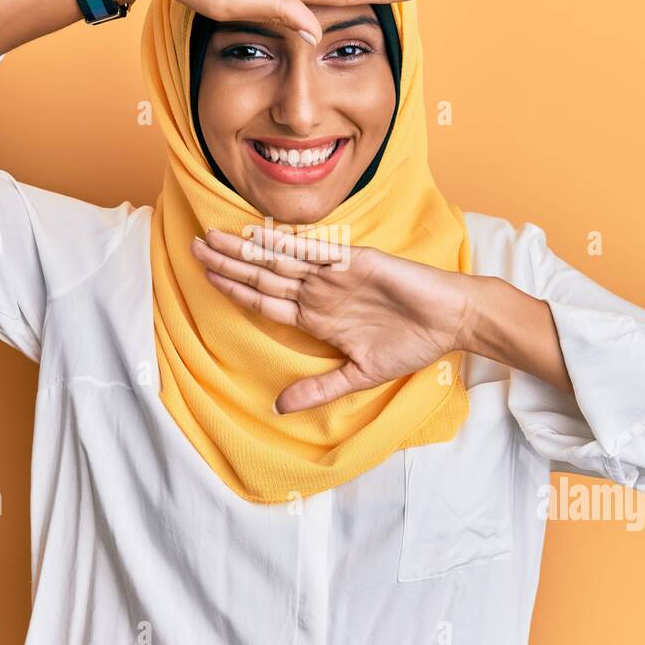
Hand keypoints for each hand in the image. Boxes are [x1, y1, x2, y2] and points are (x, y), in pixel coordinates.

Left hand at [189, 226, 476, 412]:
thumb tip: (278, 408)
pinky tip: (258, 235)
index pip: (264, 301)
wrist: (450, 319)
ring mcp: (333, 275)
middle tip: (193, 247)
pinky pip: (313, 251)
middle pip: (263, 276)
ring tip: (213, 237)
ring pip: (279, 261)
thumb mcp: (359, 375)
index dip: (234, 289)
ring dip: (245, 250)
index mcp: (316, 318)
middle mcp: (318, 293)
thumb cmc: (410, 345)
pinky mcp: (354, 261)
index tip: (205, 277)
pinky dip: (287, 244)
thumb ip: (318, 389)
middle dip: (228, 263)